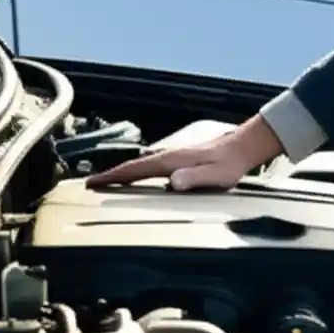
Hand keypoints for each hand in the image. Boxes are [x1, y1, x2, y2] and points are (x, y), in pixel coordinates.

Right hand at [86, 115, 284, 191]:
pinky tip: (138, 179)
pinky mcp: (180, 160)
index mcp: (172, 160)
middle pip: (133, 167)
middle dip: (111, 175)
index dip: (114, 177)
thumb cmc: (230, 164)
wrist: (243, 147)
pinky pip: (152, 167)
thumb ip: (194, 178)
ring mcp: (174, 156)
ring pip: (142, 166)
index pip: (136, 169)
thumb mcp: (214, 175)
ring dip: (123, 174)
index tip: (93, 183)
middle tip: (90, 185)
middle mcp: (169, 156)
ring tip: (107, 183)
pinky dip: (138, 172)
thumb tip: (173, 182)